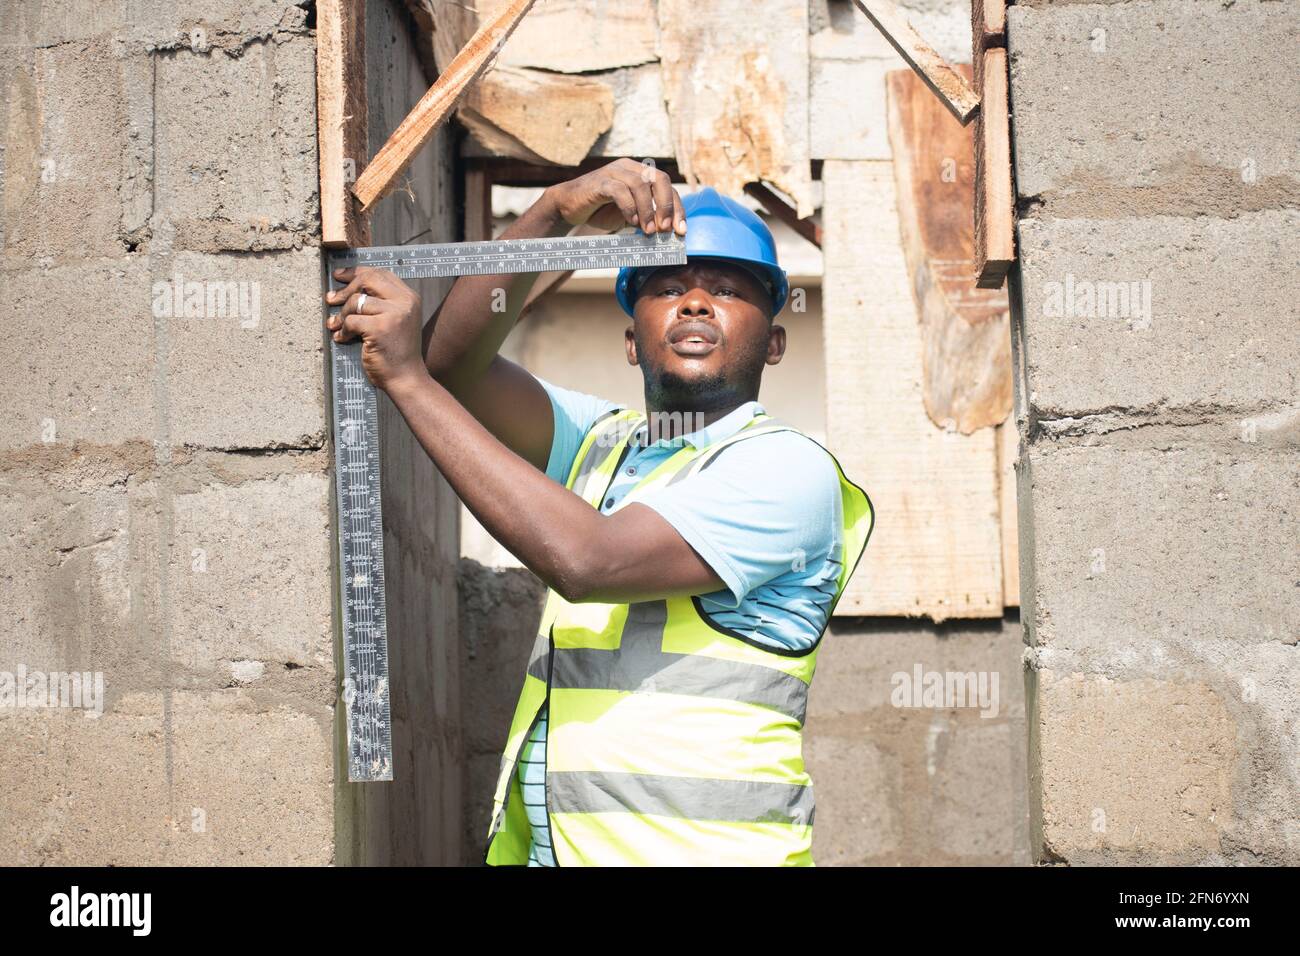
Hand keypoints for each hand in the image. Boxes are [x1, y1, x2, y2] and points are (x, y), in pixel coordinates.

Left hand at [324, 267, 426, 392]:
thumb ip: (382, 302)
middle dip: (346, 288)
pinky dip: (342, 331)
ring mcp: (394, 314)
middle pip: (367, 280)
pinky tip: (343, 338)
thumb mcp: (397, 320)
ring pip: (356, 302)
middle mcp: (404, 302)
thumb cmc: (397, 352)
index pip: (380, 273)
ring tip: (336, 325)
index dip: (357, 272)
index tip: (340, 276)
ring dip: (342, 315)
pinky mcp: (380, 328)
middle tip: (331, 298)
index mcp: (409, 297)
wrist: (406, 378)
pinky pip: (351, 321)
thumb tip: (351, 287)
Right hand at [545, 157, 687, 235]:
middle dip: (666, 206)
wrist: (568, 207)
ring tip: (648, 231)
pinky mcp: (599, 182)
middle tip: (666, 229)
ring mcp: (614, 172)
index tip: (681, 230)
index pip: (667, 186)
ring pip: (640, 185)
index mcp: (640, 173)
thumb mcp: (630, 215)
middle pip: (659, 179)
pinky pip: (619, 191)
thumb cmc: (600, 210)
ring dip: (648, 210)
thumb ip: (647, 219)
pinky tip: (631, 223)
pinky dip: (629, 207)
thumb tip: (669, 234)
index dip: (676, 208)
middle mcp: (629, 168)